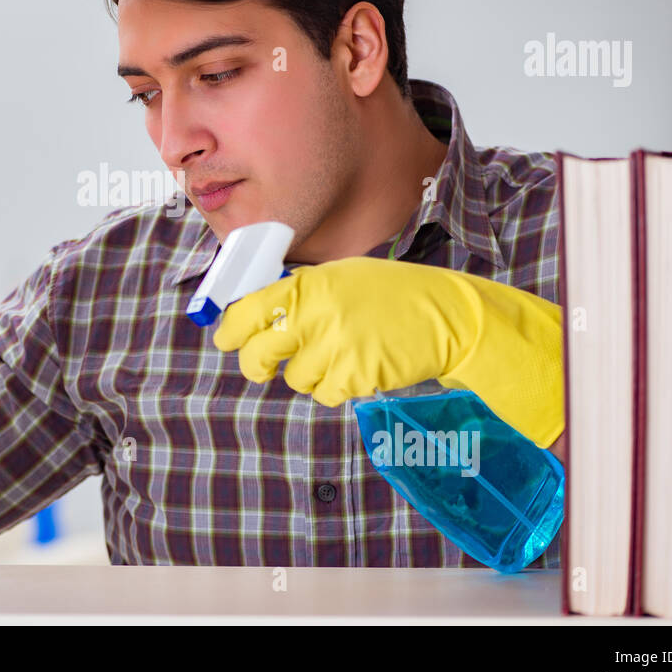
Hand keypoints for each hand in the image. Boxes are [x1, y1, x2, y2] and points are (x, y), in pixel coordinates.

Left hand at [210, 256, 563, 448]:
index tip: (225, 341)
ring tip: (338, 354)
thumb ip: (298, 295)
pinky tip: (357, 366)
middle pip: (258, 354)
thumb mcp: (340, 277)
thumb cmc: (389, 294)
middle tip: (261, 368)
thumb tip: (254, 315)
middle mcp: (315, 315)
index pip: (247, 312)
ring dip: (309, 374)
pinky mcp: (354, 376)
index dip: (230, 331)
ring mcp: (334, 348)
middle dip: (255, 366)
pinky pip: (324, 394)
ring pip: (294, 379)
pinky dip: (335, 387)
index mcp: (307, 286)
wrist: (445, 315)